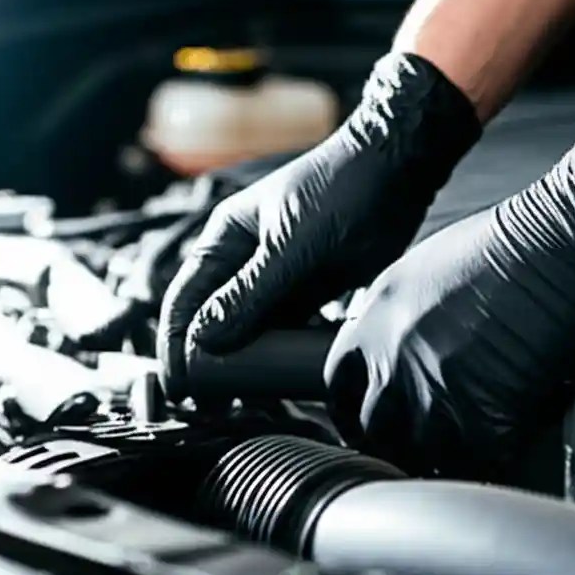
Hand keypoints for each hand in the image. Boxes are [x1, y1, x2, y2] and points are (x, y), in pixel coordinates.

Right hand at [157, 53, 479, 398]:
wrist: (398, 169)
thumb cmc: (339, 190)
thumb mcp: (290, 246)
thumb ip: (250, 294)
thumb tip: (205, 339)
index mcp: (225, 240)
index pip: (185, 299)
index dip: (176, 343)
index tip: (179, 385)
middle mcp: (244, 261)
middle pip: (214, 320)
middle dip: (209, 362)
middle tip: (210, 405)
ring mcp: (278, 277)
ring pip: (251, 330)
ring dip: (247, 363)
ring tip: (243, 402)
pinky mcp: (311, 289)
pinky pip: (288, 330)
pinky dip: (283, 353)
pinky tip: (283, 379)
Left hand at [324, 104, 574, 476]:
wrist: (563, 239)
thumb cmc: (507, 242)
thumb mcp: (421, 270)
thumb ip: (395, 318)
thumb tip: (393, 350)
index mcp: (375, 319)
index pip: (339, 384)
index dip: (354, 407)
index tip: (366, 419)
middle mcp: (395, 357)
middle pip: (373, 428)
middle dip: (393, 439)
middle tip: (418, 442)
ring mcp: (438, 389)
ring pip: (421, 454)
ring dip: (443, 455)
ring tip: (467, 444)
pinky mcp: (488, 414)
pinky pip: (479, 461)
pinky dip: (493, 457)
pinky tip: (507, 439)